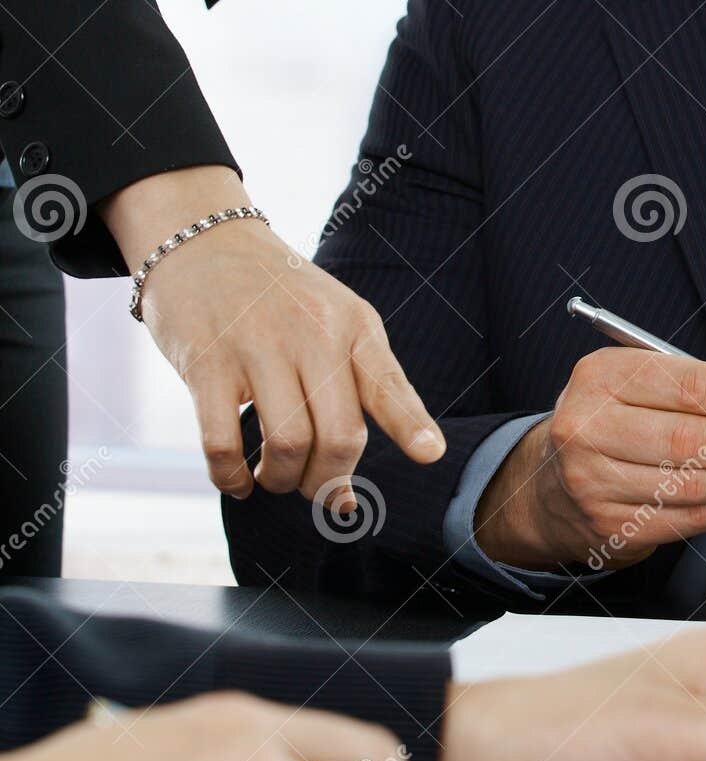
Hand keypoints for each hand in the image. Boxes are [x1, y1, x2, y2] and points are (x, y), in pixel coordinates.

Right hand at [99, 166, 445, 511]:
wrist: (204, 243)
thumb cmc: (284, 302)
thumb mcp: (340, 322)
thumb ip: (360, 393)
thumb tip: (348, 501)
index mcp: (353, 327)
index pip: (387, 382)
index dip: (410, 423)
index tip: (430, 453)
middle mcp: (311, 333)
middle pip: (338, 436)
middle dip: (329, 482)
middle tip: (316, 488)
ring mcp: (255, 345)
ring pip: (287, 443)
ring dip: (283, 481)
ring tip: (277, 478)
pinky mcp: (204, 361)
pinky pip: (222, 441)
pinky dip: (232, 477)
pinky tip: (239, 482)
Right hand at [473, 349, 705, 569]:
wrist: (553, 485)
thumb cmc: (615, 425)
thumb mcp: (649, 386)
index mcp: (602, 376)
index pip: (691, 386)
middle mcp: (589, 427)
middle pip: (694, 439)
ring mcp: (594, 482)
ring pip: (696, 484)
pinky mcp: (610, 525)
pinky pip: (689, 518)